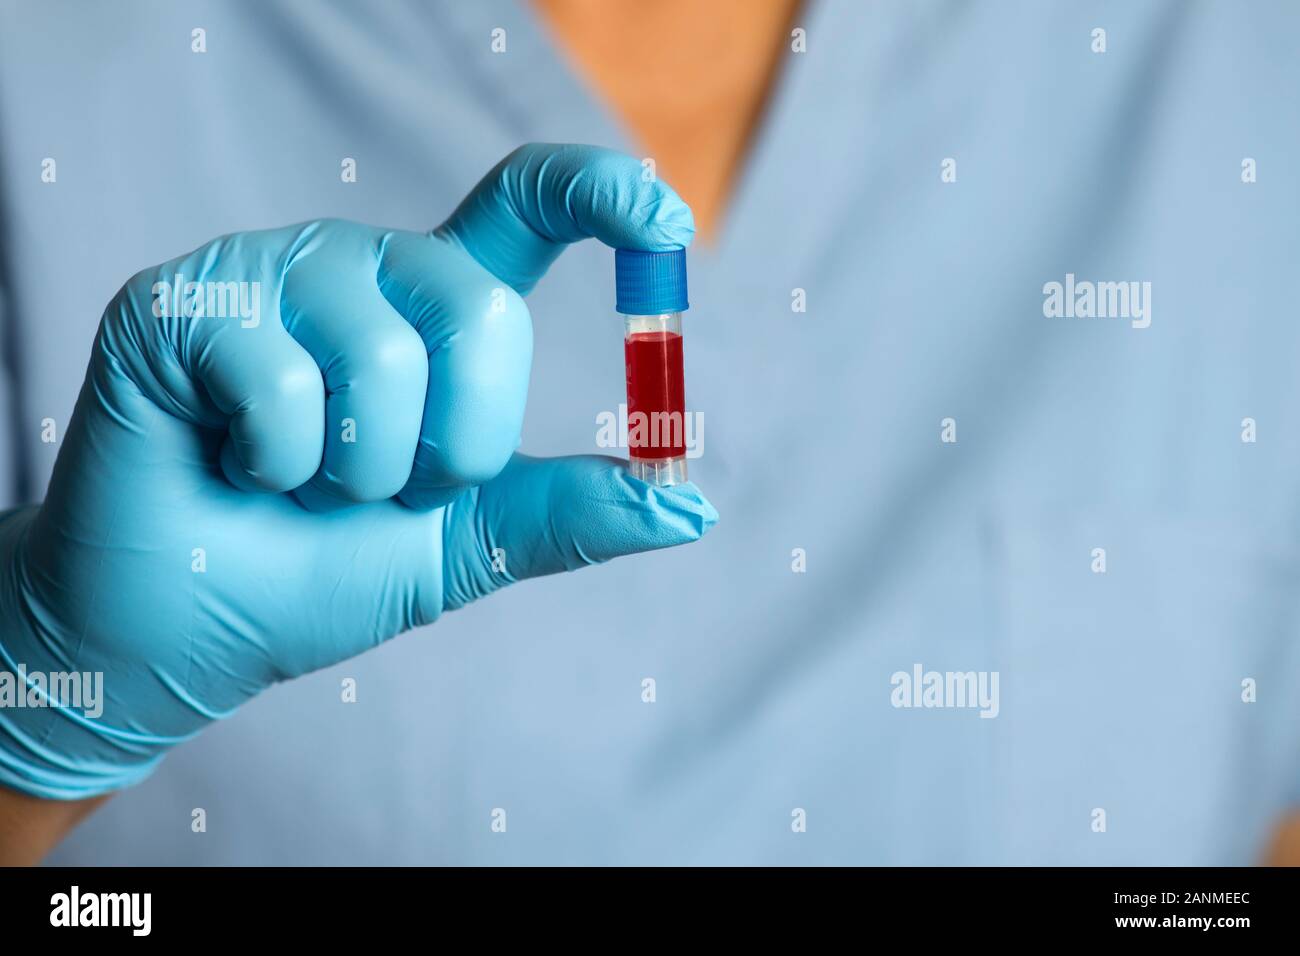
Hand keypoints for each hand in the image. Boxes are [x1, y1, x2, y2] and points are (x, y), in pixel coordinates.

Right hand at [0, 143, 714, 799]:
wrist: (194, 627)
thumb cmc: (327, 569)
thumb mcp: (471, 542)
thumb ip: (572, 513)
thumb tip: (694, 507)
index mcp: (436, 308)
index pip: (526, 206)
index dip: (601, 197)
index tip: (666, 227)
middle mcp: (364, 270)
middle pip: (483, 310)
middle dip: (451, 447)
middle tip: (380, 486)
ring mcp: (273, 275)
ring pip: (382, 360)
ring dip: (353, 472)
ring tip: (297, 480)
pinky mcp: (184, 301)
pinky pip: (281, 385)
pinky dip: (273, 466)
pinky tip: (234, 464)